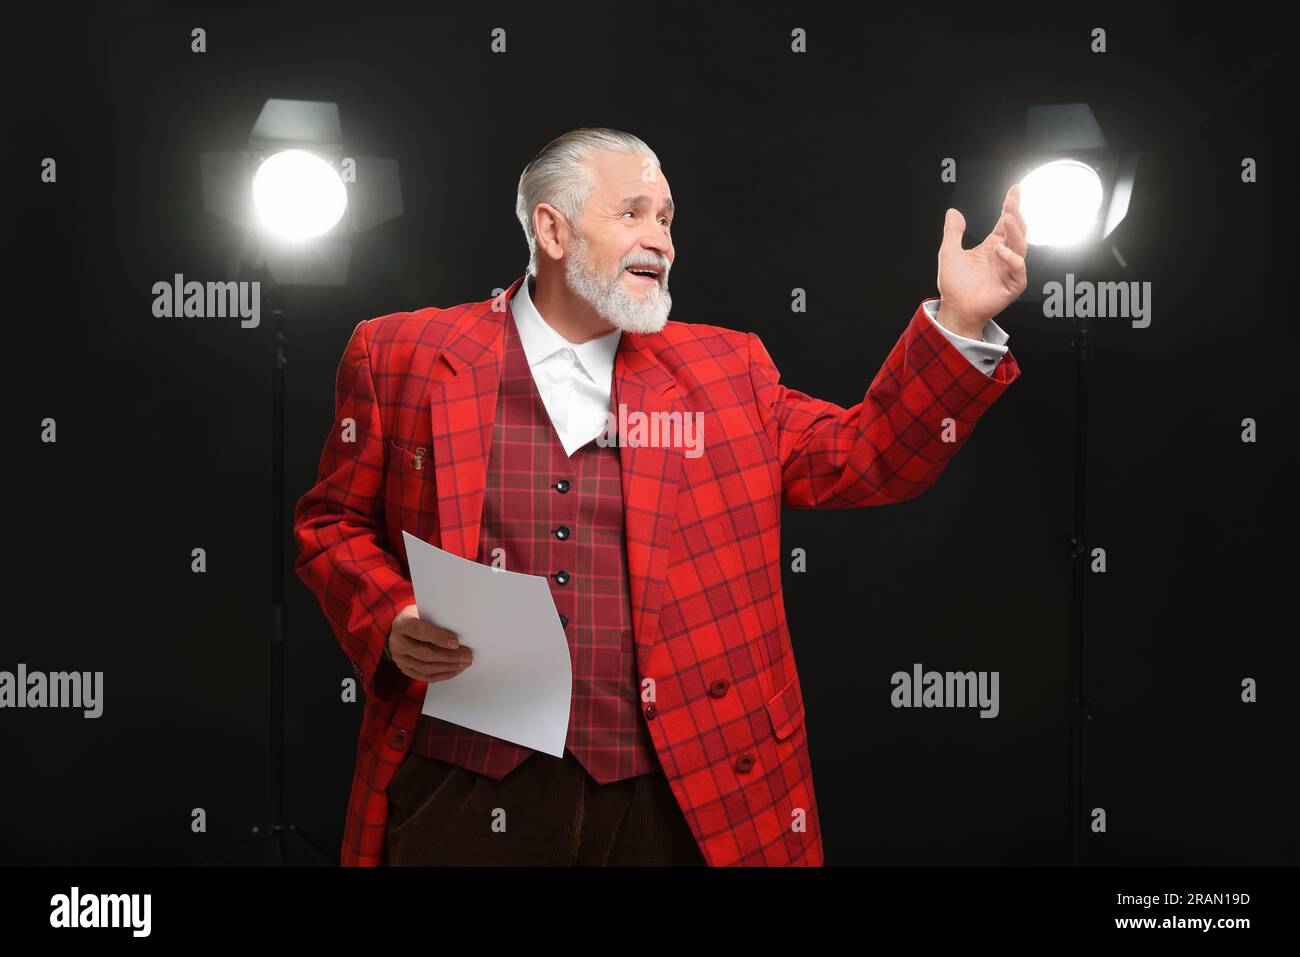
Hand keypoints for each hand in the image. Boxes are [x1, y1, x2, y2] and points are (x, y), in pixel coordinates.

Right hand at [385, 604, 472, 682]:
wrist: (402, 627)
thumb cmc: (419, 616)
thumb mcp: (425, 611)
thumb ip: (437, 620)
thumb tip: (461, 633)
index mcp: (402, 623)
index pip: (420, 632)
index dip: (439, 638)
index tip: (456, 643)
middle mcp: (397, 642)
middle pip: (425, 653)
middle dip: (449, 656)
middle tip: (467, 656)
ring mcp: (400, 658)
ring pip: (425, 668)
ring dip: (448, 667)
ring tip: (464, 664)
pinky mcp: (405, 669)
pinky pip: (425, 676)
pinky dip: (442, 675)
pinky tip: (455, 670)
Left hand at [935, 184, 1028, 338]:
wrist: (955, 309)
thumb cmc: (954, 285)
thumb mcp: (949, 253)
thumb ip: (953, 232)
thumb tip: (953, 212)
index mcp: (992, 246)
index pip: (1005, 223)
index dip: (1010, 206)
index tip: (1014, 191)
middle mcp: (1003, 256)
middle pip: (1016, 231)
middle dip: (1016, 214)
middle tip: (1011, 202)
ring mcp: (1009, 269)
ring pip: (1020, 246)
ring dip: (1015, 232)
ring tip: (1007, 218)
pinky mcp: (1013, 285)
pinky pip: (1018, 268)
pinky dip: (1011, 258)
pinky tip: (1000, 250)